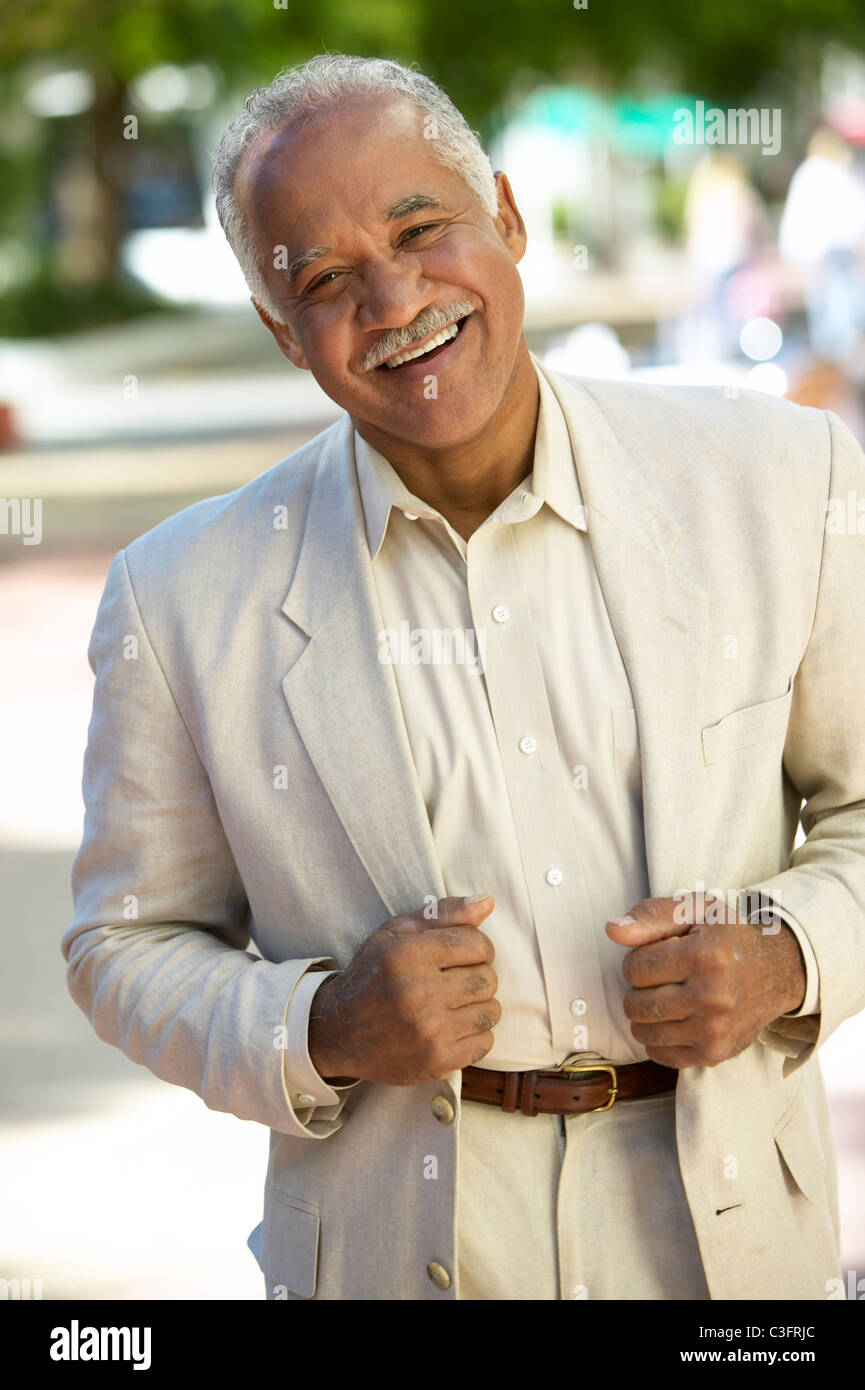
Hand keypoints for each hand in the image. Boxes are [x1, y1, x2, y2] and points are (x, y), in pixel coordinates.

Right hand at [308, 895, 498, 1084]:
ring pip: (490, 1011)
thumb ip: (443, 913)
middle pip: (487, 978)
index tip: (463, 956)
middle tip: (453, 981)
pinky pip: (485, 1042)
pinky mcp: (437, 1061)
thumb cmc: (373, 975)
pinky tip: (451, 1028)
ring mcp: (429, 1031)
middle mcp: (418, 992)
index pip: (477, 944)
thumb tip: (487, 902)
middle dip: (476, 976)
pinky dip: (475, 1035)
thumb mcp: (396, 933)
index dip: (477, 948)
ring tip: (453, 1005)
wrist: (338, 1031)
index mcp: (407, 954)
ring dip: (477, 1006)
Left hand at [605, 896, 806, 1068]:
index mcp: (705, 957)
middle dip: (640, 988)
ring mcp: (713, 1031)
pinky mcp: (713, 1054)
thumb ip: (651, 915)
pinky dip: (658, 1037)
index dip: (639, 959)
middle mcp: (711, 998)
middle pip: (635, 1003)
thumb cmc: (728, 937)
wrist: (776, 972)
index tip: (661, 954)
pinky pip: (659, 1054)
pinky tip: (675, 1019)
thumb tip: (613, 930)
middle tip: (664, 977)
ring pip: (642, 1031)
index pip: (634, 968)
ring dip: (646, 1014)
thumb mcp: (696, 910)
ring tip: (668, 997)